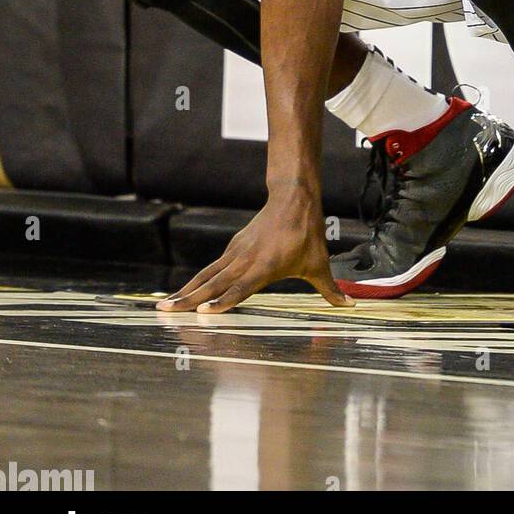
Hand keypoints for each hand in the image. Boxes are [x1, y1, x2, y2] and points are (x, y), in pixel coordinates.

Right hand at [155, 185, 353, 312]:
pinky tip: (184, 292)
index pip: (241, 288)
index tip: (203, 313)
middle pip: (214, 283)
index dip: (224, 302)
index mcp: (265, 267)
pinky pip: (211, 268)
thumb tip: (350, 307)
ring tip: (164, 305)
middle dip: (190, 299)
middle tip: (165, 312)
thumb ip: (330, 290)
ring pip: (207, 276)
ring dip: (185, 291)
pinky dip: (195, 281)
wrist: (293, 199)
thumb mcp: (319, 265)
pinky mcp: (233, 248)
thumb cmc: (307, 236)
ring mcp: (236, 253)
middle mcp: (246, 261)